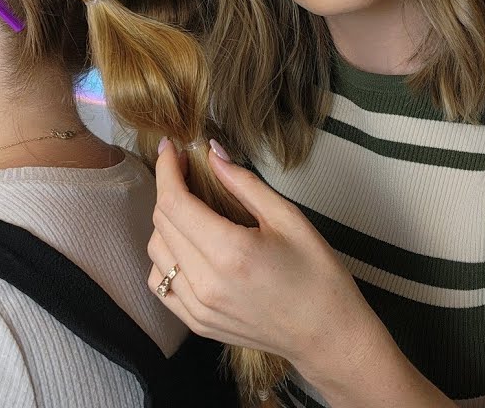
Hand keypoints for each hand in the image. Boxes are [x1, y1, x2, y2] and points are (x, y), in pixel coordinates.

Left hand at [146, 140, 380, 373]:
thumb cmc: (318, 275)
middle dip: (168, 190)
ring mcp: (198, 308)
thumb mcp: (289, 218)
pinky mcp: (198, 324)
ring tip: (191, 210)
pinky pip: (161, 284)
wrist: (328, 335)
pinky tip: (188, 247)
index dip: (167, 170)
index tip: (171, 149)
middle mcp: (206, 283)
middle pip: (161, 224)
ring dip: (166, 224)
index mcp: (230, 252)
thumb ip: (244, 183)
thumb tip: (212, 153)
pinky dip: (166, 259)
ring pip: (156, 253)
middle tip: (187, 173)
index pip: (174, 203)